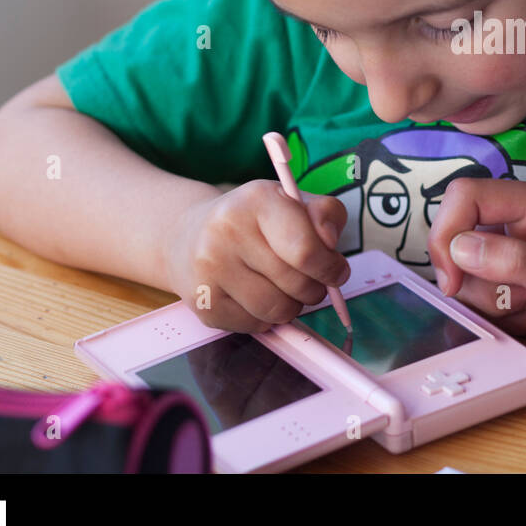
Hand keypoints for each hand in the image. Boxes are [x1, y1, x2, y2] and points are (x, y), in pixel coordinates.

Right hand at [162, 180, 348, 331]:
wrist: (188, 235)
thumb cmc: (254, 220)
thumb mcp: (292, 202)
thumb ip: (325, 214)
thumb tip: (330, 240)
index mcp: (257, 200)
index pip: (306, 250)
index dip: (331, 267)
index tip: (337, 271)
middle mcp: (227, 231)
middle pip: (297, 284)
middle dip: (315, 288)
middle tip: (312, 281)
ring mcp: (210, 269)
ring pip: (278, 311)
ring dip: (293, 306)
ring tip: (284, 288)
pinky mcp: (202, 303)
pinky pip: (255, 326)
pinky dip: (266, 318)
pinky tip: (256, 296)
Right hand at [427, 178, 525, 348]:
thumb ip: (519, 263)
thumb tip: (461, 249)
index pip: (465, 196)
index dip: (446, 236)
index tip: (454, 284)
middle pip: (462, 240)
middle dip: (479, 283)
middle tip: (521, 302)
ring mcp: (525, 243)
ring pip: (474, 273)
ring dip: (498, 303)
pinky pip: (494, 291)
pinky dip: (510, 312)